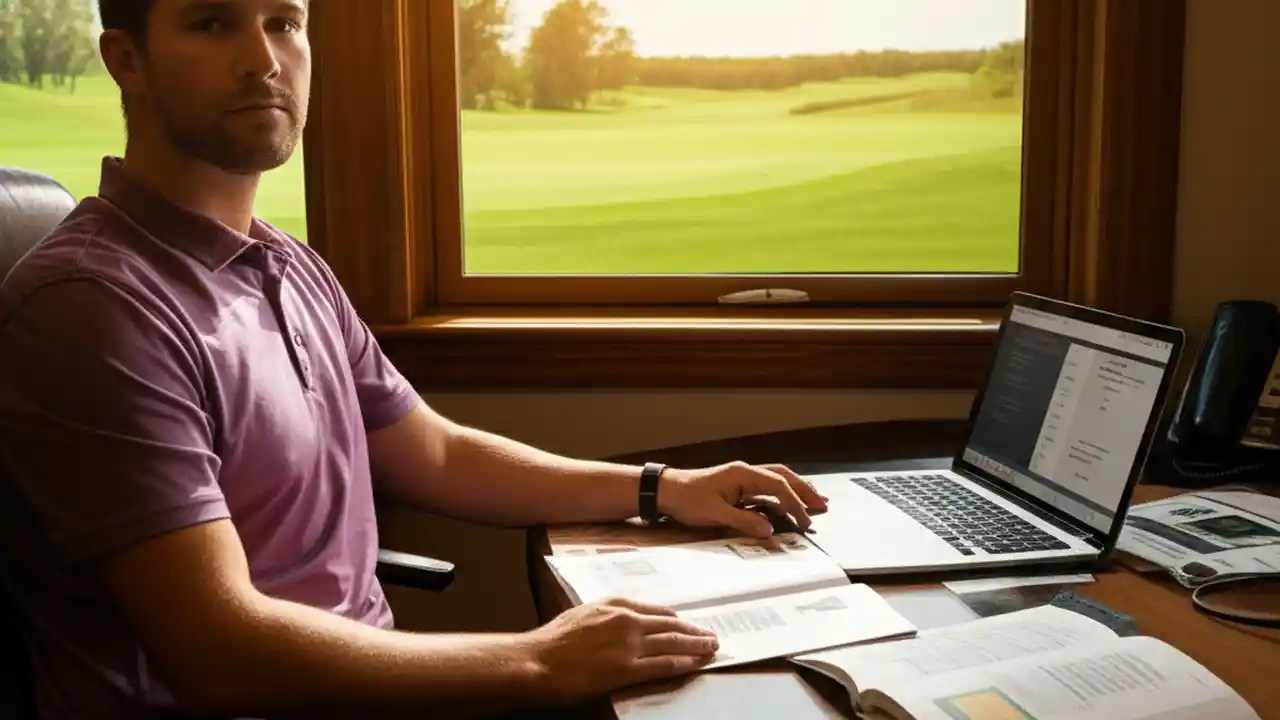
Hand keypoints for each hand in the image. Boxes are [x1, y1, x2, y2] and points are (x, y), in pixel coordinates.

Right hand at [523, 597, 718, 703]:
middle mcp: (626, 620)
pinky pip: (664, 664)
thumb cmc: (552, 641)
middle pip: (671, 625)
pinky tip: (696, 664)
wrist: (536, 661)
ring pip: (673, 643)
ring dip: (696, 645)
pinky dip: (684, 663)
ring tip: (712, 648)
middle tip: (711, 635)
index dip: (676, 619)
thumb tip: (618, 623)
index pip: (656, 610)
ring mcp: (628, 644)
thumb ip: (605, 616)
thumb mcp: (581, 614)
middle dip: (693, 630)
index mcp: (614, 604)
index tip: (687, 623)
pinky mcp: (626, 668)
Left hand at [659, 462, 827, 537]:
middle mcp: (745, 472)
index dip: (794, 504)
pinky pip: (766, 486)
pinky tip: (787, 501)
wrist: (666, 490)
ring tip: (815, 500)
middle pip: (783, 476)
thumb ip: (743, 521)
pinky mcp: (737, 485)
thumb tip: (769, 529)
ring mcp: (742, 477)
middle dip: (804, 490)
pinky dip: (782, 492)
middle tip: (823, 505)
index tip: (805, 521)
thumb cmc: (687, 499)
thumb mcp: (714, 513)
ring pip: (776, 478)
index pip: (777, 486)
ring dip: (796, 488)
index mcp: (742, 474)